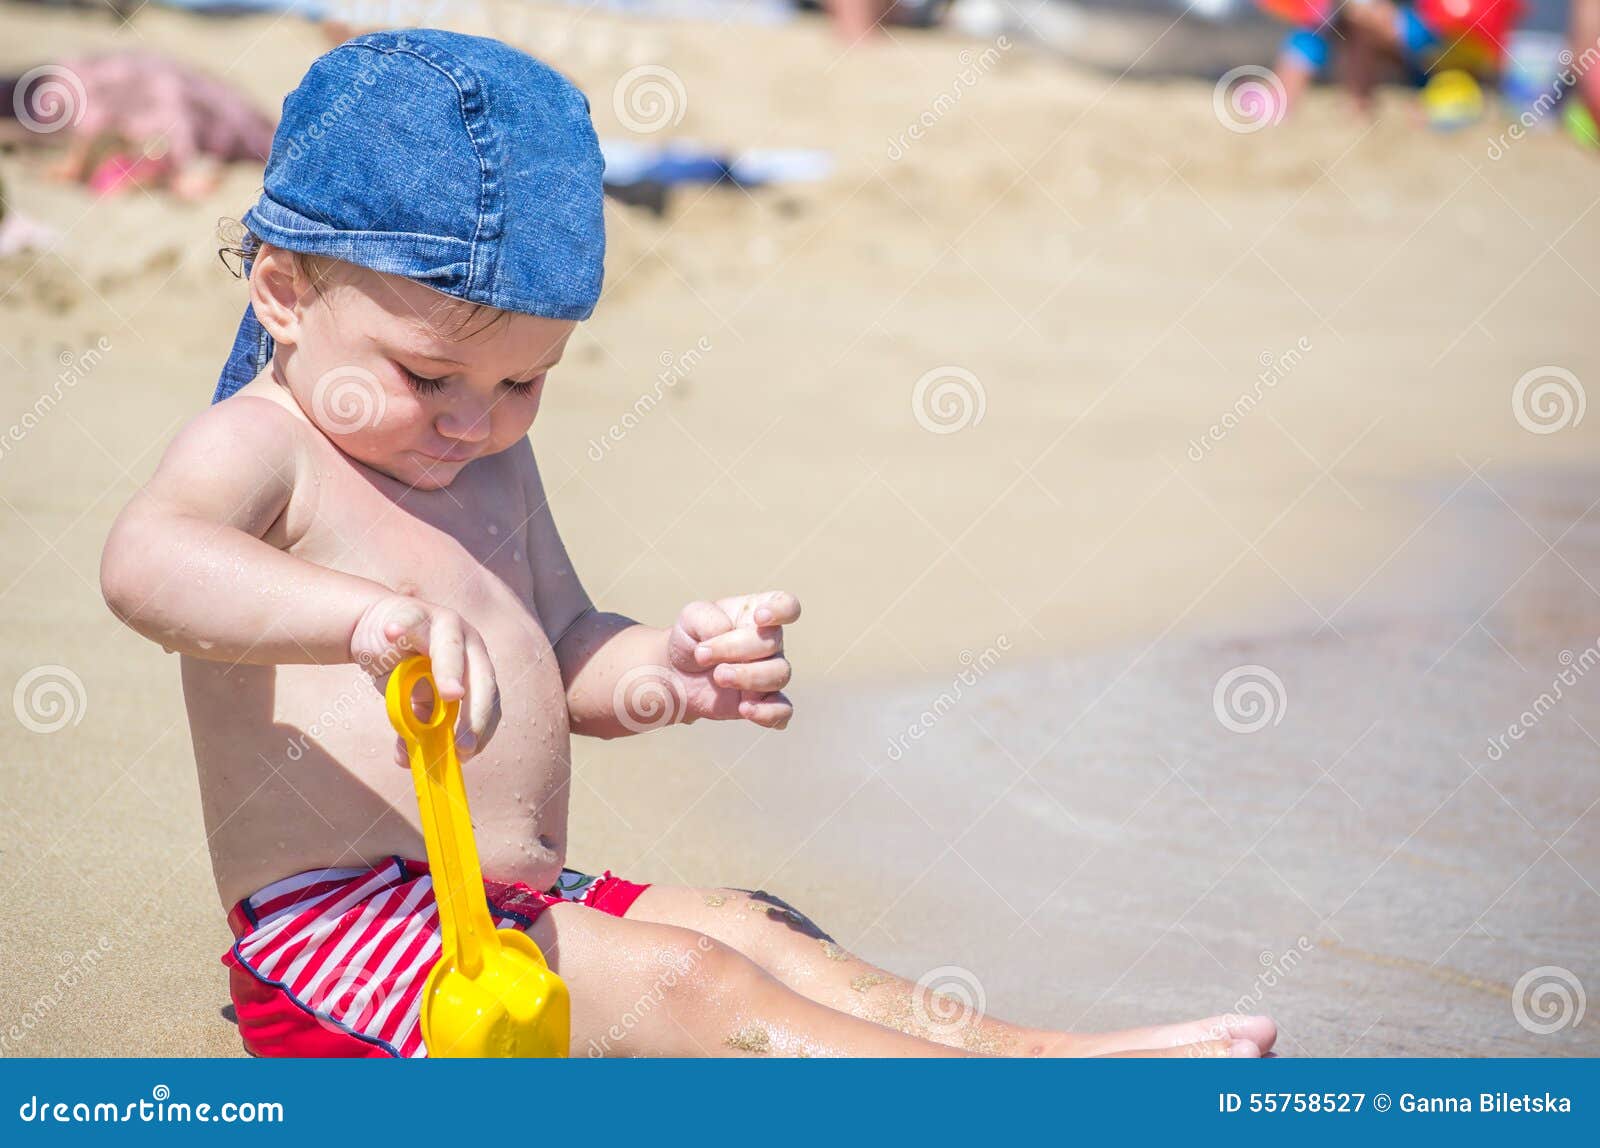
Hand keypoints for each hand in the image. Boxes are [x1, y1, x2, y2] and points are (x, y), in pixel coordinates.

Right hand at [350, 594, 501, 765]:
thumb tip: (409, 761)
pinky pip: (408, 620)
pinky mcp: (412, 611)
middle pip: (480, 677)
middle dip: (474, 712)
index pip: (489, 701)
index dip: (481, 728)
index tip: (467, 754)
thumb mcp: (412, 700)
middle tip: (462, 741)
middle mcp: (469, 644)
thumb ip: (417, 724)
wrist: (376, 627)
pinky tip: (392, 634)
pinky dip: (401, 628)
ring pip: (451, 648)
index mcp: (476, 668)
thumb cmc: (404, 667)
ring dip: (450, 671)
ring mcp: (442, 623)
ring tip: (450, 694)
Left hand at [666, 591, 799, 729]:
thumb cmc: (692, 638)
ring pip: (779, 674)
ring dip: (747, 676)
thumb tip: (726, 632)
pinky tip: (744, 709)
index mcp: (757, 614)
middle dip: (734, 649)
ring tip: (718, 677)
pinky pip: (782, 710)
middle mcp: (770, 643)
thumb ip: (708, 618)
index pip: (787, 606)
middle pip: (772, 642)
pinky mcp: (763, 702)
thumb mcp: (691, 617)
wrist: (676, 674)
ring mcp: (769, 673)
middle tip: (702, 655)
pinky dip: (767, 712)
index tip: (759, 618)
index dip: (781, 610)